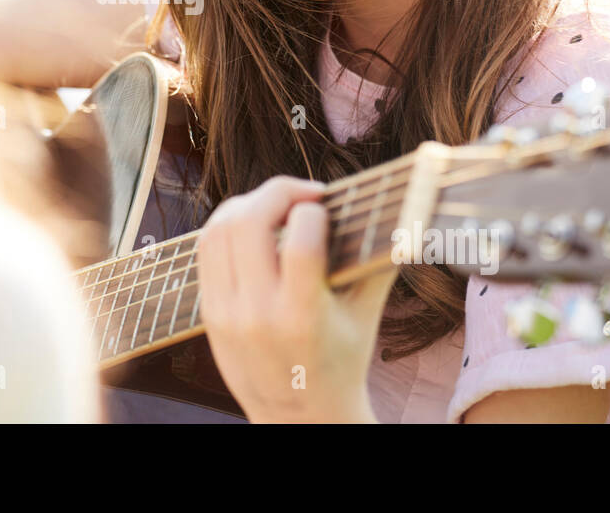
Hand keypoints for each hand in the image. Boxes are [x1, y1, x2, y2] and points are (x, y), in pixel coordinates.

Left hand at [196, 175, 396, 422]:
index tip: (324, 205)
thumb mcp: (365, 316)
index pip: (298, 244)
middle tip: (302, 193)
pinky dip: (227, 225)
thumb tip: (403, 211)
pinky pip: (206, 250)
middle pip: (249, 224)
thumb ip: (379, 262)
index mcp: (302, 317)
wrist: (298, 417)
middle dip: (276, 191)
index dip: (310, 209)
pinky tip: (252, 222)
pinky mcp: (209, 312)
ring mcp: (226, 313)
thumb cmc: (341, 360)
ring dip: (248, 202)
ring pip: (219, 231)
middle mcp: (257, 314)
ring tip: (276, 203)